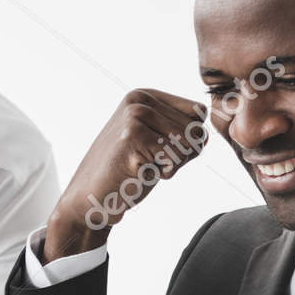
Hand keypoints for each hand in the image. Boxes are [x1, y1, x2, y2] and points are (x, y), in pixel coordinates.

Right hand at [44, 89, 208, 259]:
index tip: (158, 149)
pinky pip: (174, 158)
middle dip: (181, 155)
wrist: (89, 198)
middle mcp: (139, 99)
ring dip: (172, 164)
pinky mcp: (132, 138)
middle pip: (197, 129)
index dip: (188, 139)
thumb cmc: (127, 172)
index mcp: (144, 95)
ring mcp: (134, 117)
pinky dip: (161, 173)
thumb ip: (182, 128)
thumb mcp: (156, 140)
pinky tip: (137, 172)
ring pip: (189, 143)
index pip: (198, 113)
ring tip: (143, 165)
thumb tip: (205, 131)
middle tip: (148, 161)